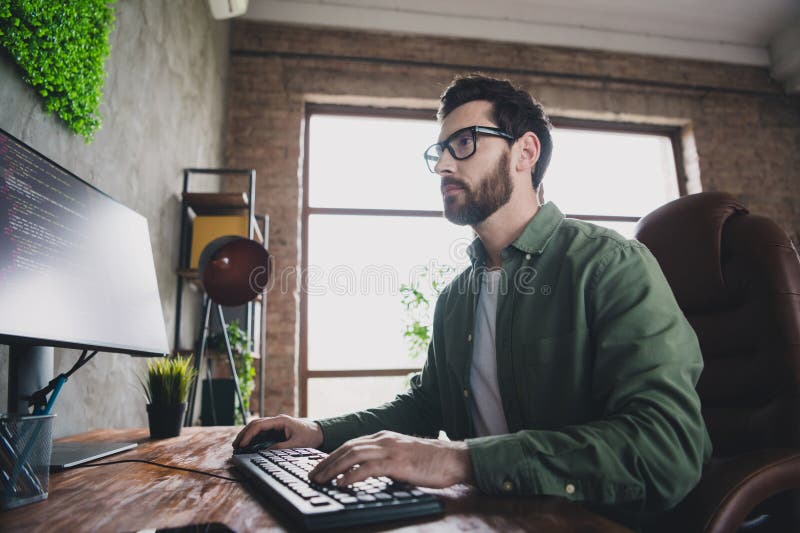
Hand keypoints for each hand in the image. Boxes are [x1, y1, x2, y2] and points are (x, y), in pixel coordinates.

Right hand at [233, 414, 323, 449]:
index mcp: (281, 421)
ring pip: (257, 427)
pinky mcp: (276, 430)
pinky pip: (262, 432)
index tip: (242, 444)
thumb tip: (264, 452)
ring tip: (238, 446)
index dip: (249, 434)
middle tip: (235, 446)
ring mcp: (276, 424)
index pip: (260, 425)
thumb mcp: (296, 444)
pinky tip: (247, 445)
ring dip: (247, 435)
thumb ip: (280, 448)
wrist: (319, 432)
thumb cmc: (310, 437)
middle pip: (255, 424)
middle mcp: (276, 420)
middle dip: (244, 434)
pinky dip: (253, 438)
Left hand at [309, 430, 472, 487]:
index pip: (352, 444)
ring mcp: (390, 449)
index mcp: (385, 437)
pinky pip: (368, 468)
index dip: (333, 456)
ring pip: (353, 455)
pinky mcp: (397, 463)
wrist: (454, 458)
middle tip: (312, 476)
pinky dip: (352, 476)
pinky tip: (342, 484)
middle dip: (327, 462)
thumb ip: (386, 461)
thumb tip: (370, 474)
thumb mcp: (404, 456)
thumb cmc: (432, 460)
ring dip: (333, 468)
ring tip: (320, 480)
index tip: (320, 468)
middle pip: (347, 448)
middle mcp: (384, 439)